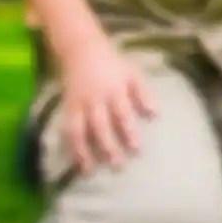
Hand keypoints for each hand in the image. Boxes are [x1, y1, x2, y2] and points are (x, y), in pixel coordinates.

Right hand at [59, 36, 156, 174]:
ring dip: (83, 152)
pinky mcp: (66, 107)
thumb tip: (155, 115)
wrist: (83, 51)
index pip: (122, 114)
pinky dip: (70, 146)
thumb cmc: (114, 65)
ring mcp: (78, 104)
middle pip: (100, 126)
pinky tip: (75, 161)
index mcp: (114, 90)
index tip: (136, 150)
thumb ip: (144, 94)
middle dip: (108, 147)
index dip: (128, 132)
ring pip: (78, 130)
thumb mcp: (133, 74)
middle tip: (117, 166)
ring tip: (88, 171)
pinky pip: (66, 129)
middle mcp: (95, 99)